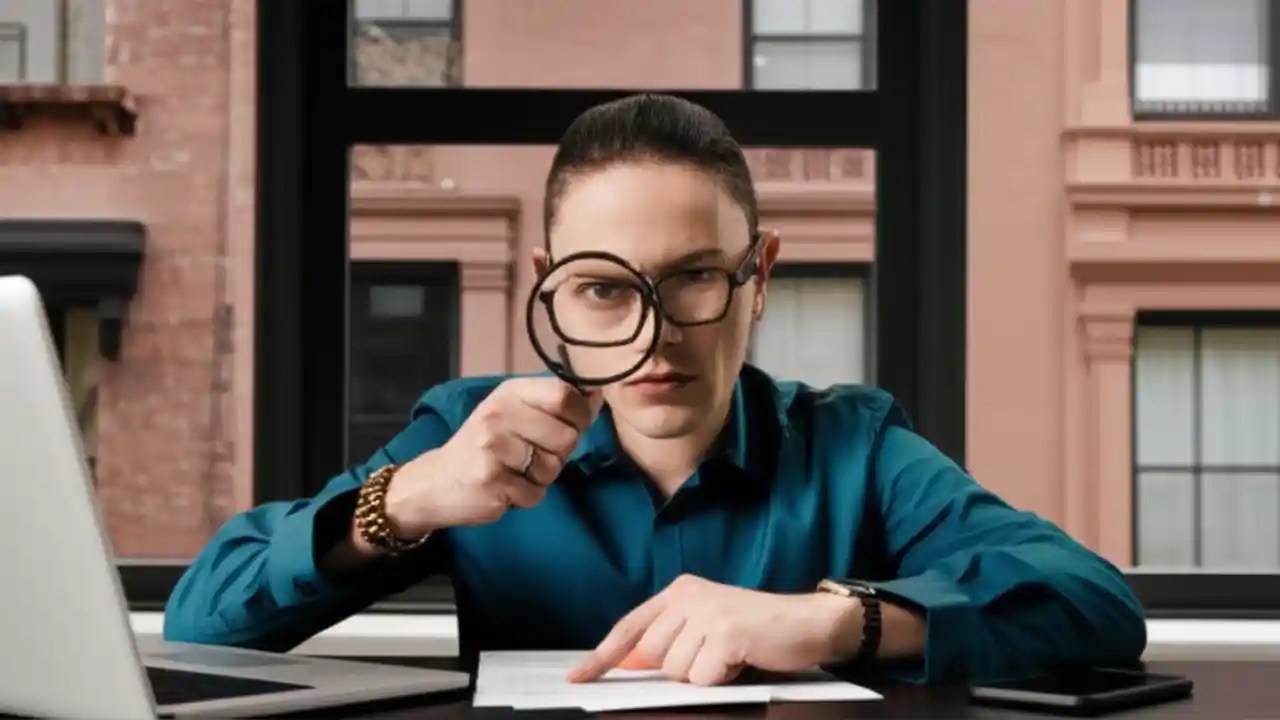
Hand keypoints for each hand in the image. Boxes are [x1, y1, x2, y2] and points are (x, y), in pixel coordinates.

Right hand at [383, 377, 602, 536]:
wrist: (434, 481)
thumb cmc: (484, 444)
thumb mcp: (512, 412)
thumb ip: (554, 405)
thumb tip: (597, 396)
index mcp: (509, 393)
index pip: (563, 394)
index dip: (581, 413)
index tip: (575, 424)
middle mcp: (499, 416)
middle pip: (567, 436)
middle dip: (561, 453)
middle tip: (535, 455)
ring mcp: (494, 449)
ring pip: (553, 468)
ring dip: (542, 477)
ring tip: (516, 471)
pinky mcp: (492, 481)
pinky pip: (536, 494)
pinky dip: (527, 497)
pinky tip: (505, 487)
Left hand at [566, 574, 861, 685]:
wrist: (809, 622)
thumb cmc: (759, 631)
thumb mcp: (709, 626)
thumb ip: (673, 639)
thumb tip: (635, 664)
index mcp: (680, 590)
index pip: (630, 626)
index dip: (602, 655)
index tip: (579, 677)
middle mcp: (689, 595)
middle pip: (654, 656)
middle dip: (683, 668)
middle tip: (716, 655)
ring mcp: (706, 612)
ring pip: (677, 671)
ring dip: (706, 675)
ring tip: (732, 655)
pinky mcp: (725, 632)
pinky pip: (703, 678)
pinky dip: (723, 679)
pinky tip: (742, 659)